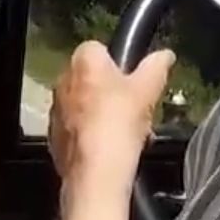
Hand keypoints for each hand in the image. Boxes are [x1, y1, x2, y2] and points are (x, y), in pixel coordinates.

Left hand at [48, 41, 174, 201]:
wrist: (95, 171)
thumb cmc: (120, 121)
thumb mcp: (147, 90)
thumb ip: (156, 67)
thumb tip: (165, 54)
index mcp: (83, 60)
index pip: (100, 49)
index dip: (119, 65)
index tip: (134, 82)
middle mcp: (63, 80)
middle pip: (92, 78)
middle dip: (111, 91)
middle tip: (133, 108)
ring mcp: (55, 109)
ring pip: (83, 104)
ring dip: (101, 113)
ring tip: (125, 132)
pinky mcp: (53, 136)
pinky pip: (76, 128)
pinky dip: (90, 135)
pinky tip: (108, 148)